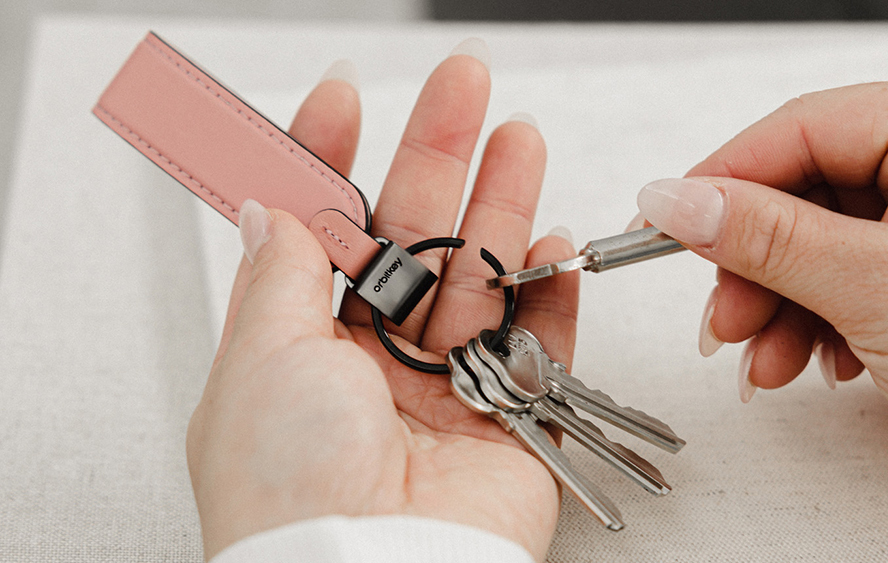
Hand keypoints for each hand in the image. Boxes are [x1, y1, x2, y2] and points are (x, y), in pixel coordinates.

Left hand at [186, 42, 577, 560]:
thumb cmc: (292, 490)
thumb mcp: (261, 360)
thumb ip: (278, 275)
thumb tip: (267, 209)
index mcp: (299, 347)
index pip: (318, 233)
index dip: (329, 161)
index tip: (343, 102)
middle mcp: (370, 364)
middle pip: (410, 240)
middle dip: (436, 158)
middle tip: (462, 90)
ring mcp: (442, 389)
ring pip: (479, 278)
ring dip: (501, 206)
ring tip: (519, 138)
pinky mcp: (508, 421)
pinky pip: (538, 344)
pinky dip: (549, 295)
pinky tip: (550, 242)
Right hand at [635, 82, 887, 407]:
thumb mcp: (877, 288)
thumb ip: (771, 239)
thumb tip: (676, 201)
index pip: (797, 129)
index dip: (719, 180)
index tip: (660, 226)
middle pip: (798, 196)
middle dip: (752, 272)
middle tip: (724, 318)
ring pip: (812, 248)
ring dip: (774, 312)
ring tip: (765, 361)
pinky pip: (841, 281)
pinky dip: (814, 326)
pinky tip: (813, 363)